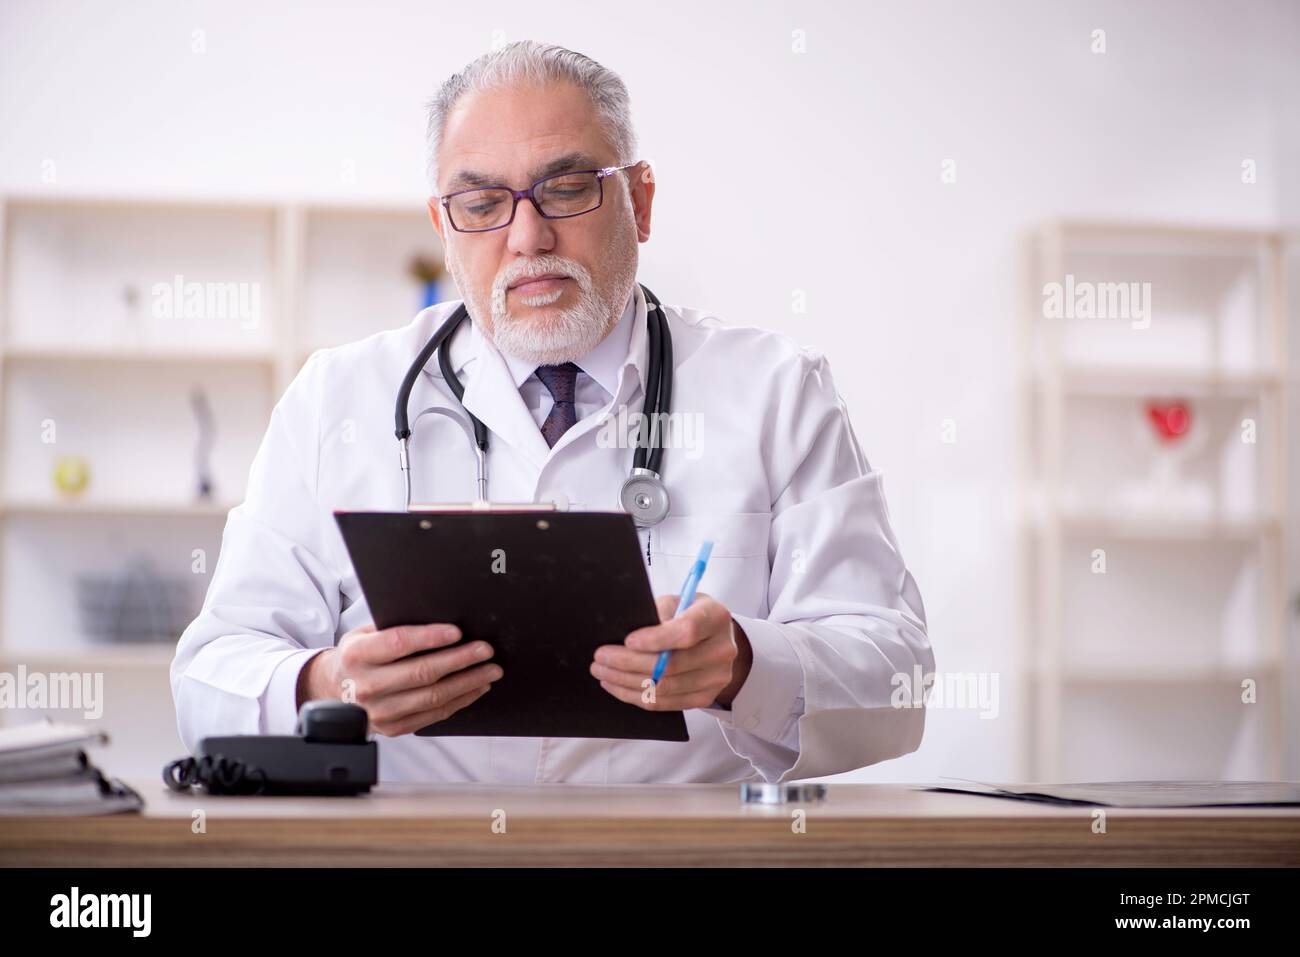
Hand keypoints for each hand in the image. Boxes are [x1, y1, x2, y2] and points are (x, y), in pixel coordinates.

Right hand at [298, 623, 502, 735]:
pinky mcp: (394, 728)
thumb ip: (394, 627)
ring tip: (490, 670)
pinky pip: (434, 714)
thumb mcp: (365, 633)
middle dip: (460, 660)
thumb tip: (440, 618)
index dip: (430, 637)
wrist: (335, 690)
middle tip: (485, 650)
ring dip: (468, 682)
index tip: (457, 631)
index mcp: (357, 655)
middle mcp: (366, 686)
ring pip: (433, 697)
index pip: (397, 644)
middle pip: (422, 672)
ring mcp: (380, 712)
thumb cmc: (359, 655)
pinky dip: (460, 700)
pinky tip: (477, 687)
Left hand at [590, 593, 752, 710]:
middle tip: (601, 657)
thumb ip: (658, 612)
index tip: (627, 641)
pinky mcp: (705, 697)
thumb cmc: (691, 615)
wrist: (716, 639)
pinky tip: (617, 685)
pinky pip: (665, 703)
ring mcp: (716, 678)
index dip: (655, 639)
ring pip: (664, 688)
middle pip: (671, 666)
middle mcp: (722, 650)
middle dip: (628, 663)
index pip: (686, 632)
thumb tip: (626, 631)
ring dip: (626, 682)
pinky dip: (636, 696)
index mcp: (716, 618)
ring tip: (603, 671)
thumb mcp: (678, 601)